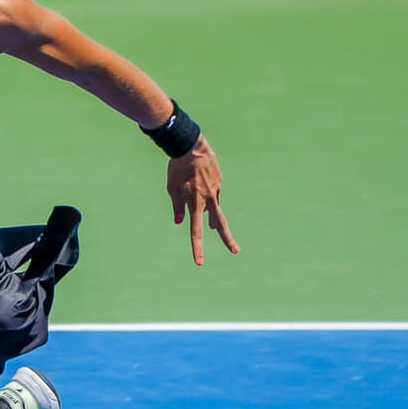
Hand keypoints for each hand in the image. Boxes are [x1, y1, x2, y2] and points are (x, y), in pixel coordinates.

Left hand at [167, 136, 238, 265]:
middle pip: (220, 224)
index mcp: (195, 204)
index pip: (195, 232)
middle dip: (227, 239)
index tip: (199, 262)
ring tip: (213, 228)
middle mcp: (209, 199)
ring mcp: (216, 190)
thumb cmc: (177, 168)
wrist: (190, 146)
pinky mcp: (219, 181)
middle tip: (235, 251)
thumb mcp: (172, 189)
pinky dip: (208, 195)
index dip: (197, 248)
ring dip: (213, 218)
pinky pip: (213, 193)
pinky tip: (201, 186)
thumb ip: (177, 207)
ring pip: (215, 208)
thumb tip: (179, 222)